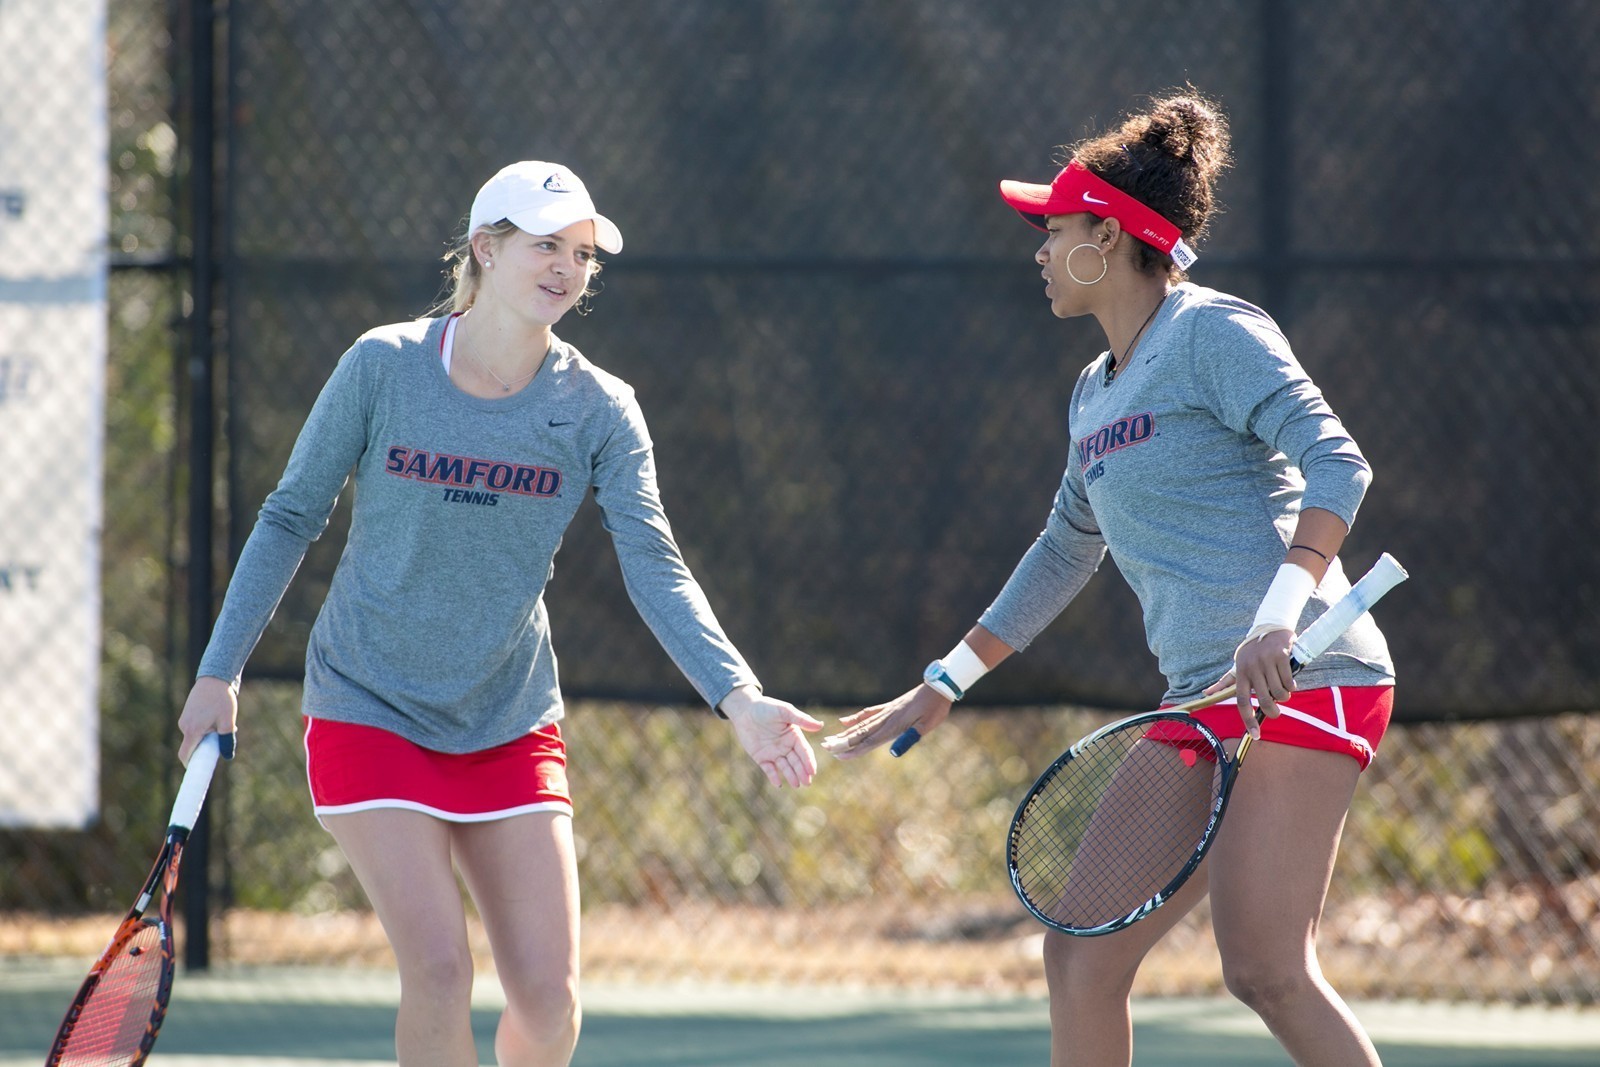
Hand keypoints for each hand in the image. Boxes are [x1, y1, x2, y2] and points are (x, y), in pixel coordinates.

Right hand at [177, 675, 237, 764]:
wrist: (214, 677)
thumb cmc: (221, 699)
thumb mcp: (228, 721)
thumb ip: (226, 740)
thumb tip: (227, 756)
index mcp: (192, 730)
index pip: (185, 755)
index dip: (191, 765)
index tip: (199, 770)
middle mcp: (184, 726)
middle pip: (192, 746)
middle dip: (206, 747)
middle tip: (222, 738)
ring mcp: (184, 719)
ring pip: (195, 736)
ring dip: (207, 735)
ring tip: (221, 721)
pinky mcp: (186, 714)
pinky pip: (195, 727)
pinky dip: (205, 727)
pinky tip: (217, 715)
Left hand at [719, 686, 823, 787]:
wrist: (745, 710)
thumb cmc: (766, 708)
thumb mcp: (784, 711)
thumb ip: (801, 719)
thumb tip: (820, 726)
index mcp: (794, 736)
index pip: (804, 751)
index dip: (809, 761)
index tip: (812, 771)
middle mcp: (786, 747)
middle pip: (796, 762)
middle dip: (802, 772)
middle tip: (807, 783)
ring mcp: (774, 753)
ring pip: (785, 767)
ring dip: (791, 776)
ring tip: (796, 785)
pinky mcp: (761, 757)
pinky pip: (769, 769)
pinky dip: (774, 777)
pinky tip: (778, 784)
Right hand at [820, 684, 951, 760]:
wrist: (939, 686)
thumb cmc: (935, 708)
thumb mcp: (927, 726)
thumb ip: (909, 738)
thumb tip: (892, 752)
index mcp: (894, 725)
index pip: (870, 741)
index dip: (854, 750)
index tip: (839, 757)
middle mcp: (886, 718)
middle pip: (860, 733)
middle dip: (842, 742)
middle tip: (825, 747)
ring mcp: (886, 711)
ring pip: (861, 724)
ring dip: (845, 733)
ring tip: (829, 738)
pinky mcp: (890, 707)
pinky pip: (869, 713)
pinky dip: (856, 718)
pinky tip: (844, 721)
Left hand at [1205, 626, 1294, 739]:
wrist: (1270, 627)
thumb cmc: (1252, 650)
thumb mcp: (1237, 664)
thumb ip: (1225, 681)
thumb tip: (1206, 693)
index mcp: (1240, 672)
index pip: (1242, 701)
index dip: (1248, 720)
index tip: (1255, 735)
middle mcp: (1252, 668)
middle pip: (1264, 700)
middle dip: (1272, 712)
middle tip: (1276, 713)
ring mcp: (1267, 662)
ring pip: (1279, 692)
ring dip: (1284, 697)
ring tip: (1284, 692)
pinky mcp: (1281, 656)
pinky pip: (1289, 681)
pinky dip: (1291, 686)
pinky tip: (1290, 682)